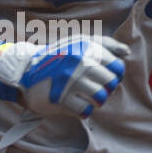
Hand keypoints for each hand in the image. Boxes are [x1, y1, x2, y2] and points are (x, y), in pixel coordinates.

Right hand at [0, 35, 129, 117]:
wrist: (25, 70)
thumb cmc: (57, 56)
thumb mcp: (78, 42)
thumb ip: (105, 44)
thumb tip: (126, 52)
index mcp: (85, 48)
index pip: (117, 66)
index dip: (114, 75)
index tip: (104, 77)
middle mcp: (79, 62)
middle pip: (110, 83)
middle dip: (105, 89)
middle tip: (93, 88)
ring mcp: (69, 81)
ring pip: (100, 98)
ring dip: (95, 101)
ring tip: (86, 97)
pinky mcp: (60, 98)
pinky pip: (85, 110)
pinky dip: (83, 110)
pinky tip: (75, 104)